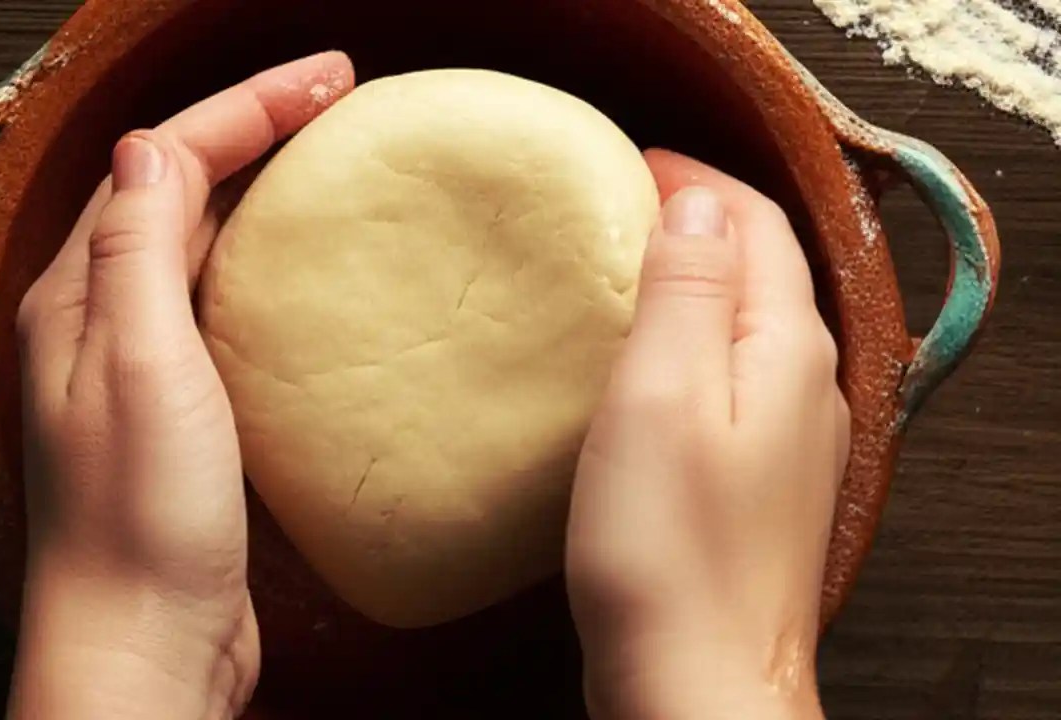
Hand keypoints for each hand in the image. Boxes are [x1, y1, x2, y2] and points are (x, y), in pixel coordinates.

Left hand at [6, 53, 355, 719]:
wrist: (144, 649)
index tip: (331, 82)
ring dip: (262, 192)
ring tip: (329, 164)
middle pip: (180, 191)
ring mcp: (146, 368)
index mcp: (84, 296)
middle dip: (256, 132)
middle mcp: (105, 322)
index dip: (246, 108)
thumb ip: (135, 252)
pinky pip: (224, 308)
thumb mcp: (139, 368)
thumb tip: (148, 147)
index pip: (165, 162)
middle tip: (340, 103)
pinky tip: (310, 277)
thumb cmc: (139, 522)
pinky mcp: (187, 415)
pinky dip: (267, 267)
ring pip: (203, 246)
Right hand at [566, 151, 849, 719]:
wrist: (697, 687)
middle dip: (697, 221)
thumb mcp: (661, 394)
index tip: (625, 159)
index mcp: (784, 349)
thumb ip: (685, 288)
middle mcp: (804, 388)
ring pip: (744, 327)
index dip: (694, 179)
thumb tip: (697, 200)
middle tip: (617, 202)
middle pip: (759, 270)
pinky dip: (690, 346)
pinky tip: (644, 369)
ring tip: (622, 269)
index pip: (755, 224)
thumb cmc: (668, 550)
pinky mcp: (756, 485)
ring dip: (692, 283)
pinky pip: (731, 382)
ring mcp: (787, 442)